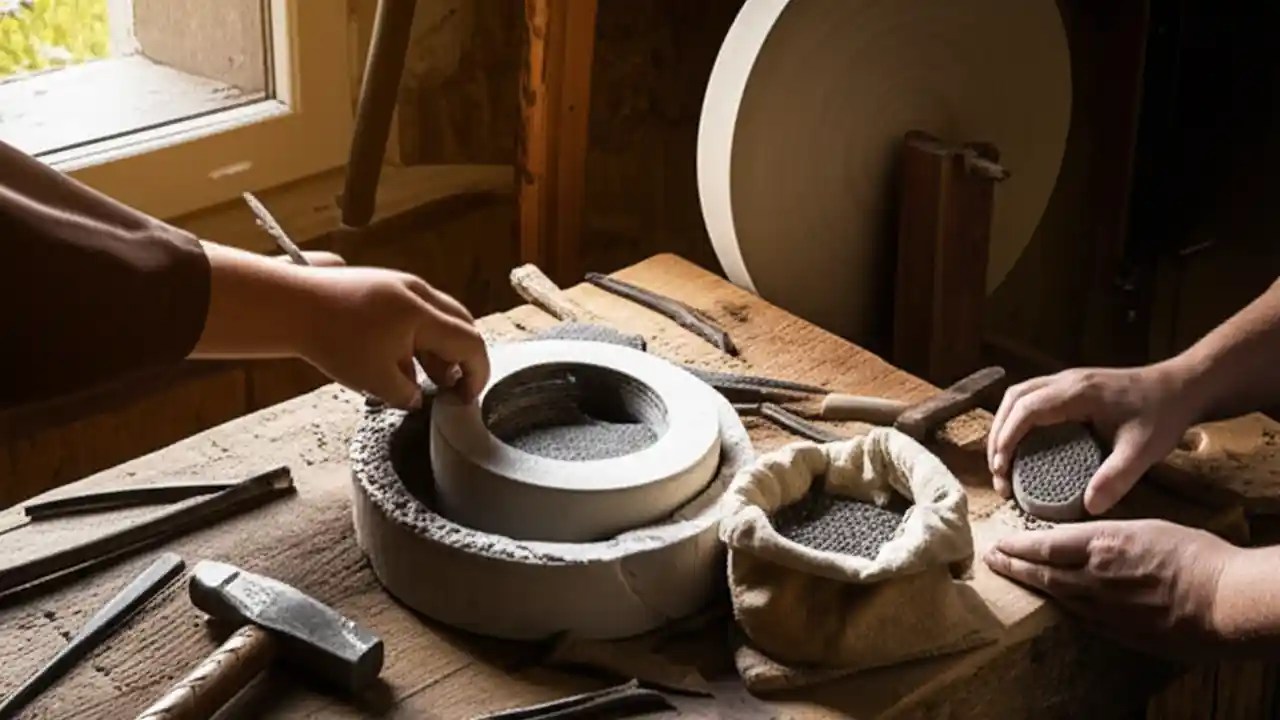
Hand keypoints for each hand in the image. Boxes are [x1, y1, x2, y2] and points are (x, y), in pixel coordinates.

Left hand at [296, 266, 489, 408]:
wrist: (292, 306)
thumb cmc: (332, 340)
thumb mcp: (374, 380)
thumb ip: (406, 394)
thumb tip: (418, 398)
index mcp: (422, 313)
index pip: (470, 342)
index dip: (477, 373)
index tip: (467, 397)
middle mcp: (418, 292)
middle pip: (462, 323)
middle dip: (464, 358)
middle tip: (452, 387)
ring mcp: (401, 284)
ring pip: (440, 317)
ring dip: (441, 348)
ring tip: (424, 377)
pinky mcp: (384, 284)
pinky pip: (418, 311)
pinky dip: (422, 336)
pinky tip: (401, 359)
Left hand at [984, 519, 1235, 656]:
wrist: (1223, 601)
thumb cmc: (1195, 557)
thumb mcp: (1147, 528)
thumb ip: (1112, 535)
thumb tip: (1091, 540)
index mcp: (1101, 545)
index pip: (1045, 544)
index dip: (1017, 544)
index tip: (999, 541)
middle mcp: (1093, 577)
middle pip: (1041, 571)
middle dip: (1013, 564)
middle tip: (992, 559)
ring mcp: (1102, 608)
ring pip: (1055, 595)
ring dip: (1030, 584)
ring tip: (1012, 575)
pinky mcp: (1115, 631)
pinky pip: (1078, 616)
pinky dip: (1060, 605)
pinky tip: (1052, 600)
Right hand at [987, 363, 1199, 514]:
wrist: (1182, 386)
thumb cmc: (1163, 414)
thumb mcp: (1143, 450)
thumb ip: (1116, 478)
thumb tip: (1088, 508)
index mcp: (1077, 393)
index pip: (1025, 410)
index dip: (1006, 439)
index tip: (1001, 471)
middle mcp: (1065, 381)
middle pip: (1013, 400)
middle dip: (998, 436)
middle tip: (998, 472)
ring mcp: (1066, 380)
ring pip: (1018, 396)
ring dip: (1004, 426)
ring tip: (1003, 460)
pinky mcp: (1071, 386)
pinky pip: (1031, 398)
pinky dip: (1017, 421)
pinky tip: (1024, 444)